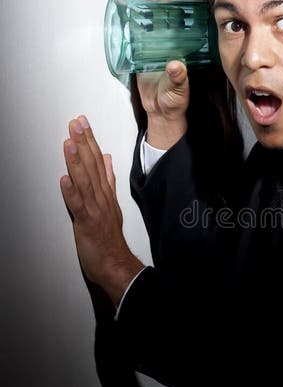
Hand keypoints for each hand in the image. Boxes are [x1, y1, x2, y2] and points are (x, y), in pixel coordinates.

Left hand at [60, 116, 143, 306]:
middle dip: (83, 142)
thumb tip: (107, 159)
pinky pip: (78, 206)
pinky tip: (64, 179)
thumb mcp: (111, 204)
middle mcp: (101, 197)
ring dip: (76, 162)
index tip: (83, 123)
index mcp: (105, 192)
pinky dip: (71, 193)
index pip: (98, 160)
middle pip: (92, 165)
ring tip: (69, 143)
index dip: (90, 140)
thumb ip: (108, 180)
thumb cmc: (110, 237)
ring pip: (84, 181)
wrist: (116, 263)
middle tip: (76, 123)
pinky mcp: (87, 223)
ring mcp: (95, 209)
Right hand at [121, 0, 203, 148]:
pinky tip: (126, 2)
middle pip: (171, 16)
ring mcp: (156, 45)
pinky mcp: (140, 50)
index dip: (194, 9)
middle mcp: (172, 44)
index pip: (193, 25)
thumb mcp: (178, 91)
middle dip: (167, 1)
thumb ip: (178, 79)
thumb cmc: (174, 100)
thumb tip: (176, 66)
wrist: (158, 111)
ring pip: (154, 19)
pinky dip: (130, 16)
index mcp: (186, 50)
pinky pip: (136, 31)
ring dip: (150, 4)